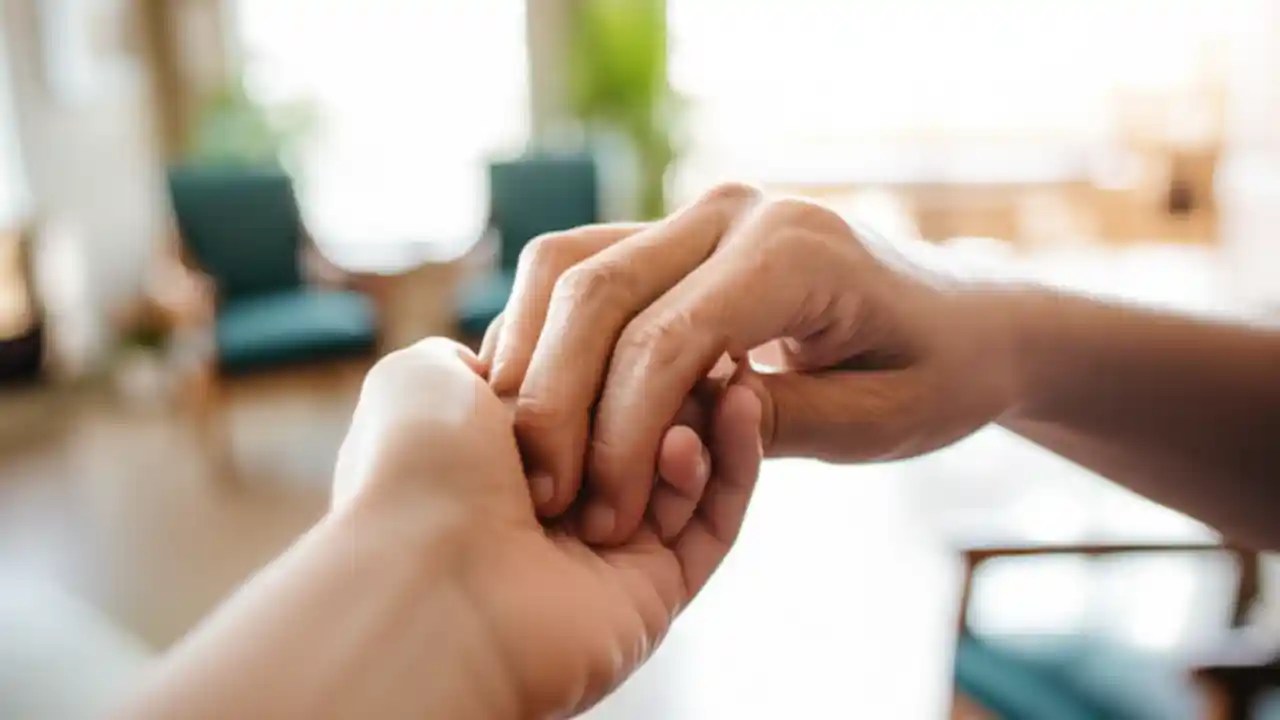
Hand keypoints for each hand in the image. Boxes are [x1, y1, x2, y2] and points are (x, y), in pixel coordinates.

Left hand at [336, 338, 762, 716]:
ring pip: (687, 466)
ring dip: (703, 412)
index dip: (619, 339)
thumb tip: (540, 344)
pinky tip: (736, 402)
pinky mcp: (656, 587)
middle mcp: (557, 496)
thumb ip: (486, 351)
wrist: (431, 578)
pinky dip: (733, 460)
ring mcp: (608, 544)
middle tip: (698, 337)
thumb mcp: (423, 377)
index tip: (652, 295)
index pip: (589, 378)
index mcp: (503, 448)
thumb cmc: (421, 468)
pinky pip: (716, 522)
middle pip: (645, 417)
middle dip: (673, 374)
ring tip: (719, 374)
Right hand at [483, 184, 1017, 543]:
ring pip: (567, 266)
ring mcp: (696, 215)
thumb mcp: (878, 422)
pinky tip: (536, 404)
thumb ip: (775, 425)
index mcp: (794, 251)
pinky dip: (544, 332)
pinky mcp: (672, 236)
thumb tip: (667, 431)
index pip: (667, 340)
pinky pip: (581, 269)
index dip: (619, 434)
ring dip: (530, 357)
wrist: (959, 318)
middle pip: (595, 291)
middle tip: (541, 495)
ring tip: (522, 451)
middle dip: (553, 399)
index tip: (601, 516)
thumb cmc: (935, 374)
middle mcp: (734, 212)